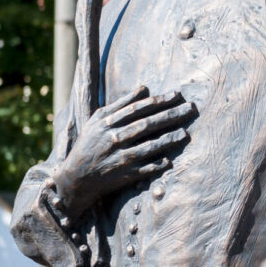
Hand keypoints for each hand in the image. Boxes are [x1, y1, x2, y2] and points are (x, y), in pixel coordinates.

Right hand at [53, 86, 195, 210]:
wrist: (75, 177)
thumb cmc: (89, 144)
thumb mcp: (98, 120)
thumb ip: (121, 104)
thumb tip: (144, 88)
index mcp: (107, 123)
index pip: (138, 109)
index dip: (158, 101)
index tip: (177, 95)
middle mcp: (113, 139)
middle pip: (146, 125)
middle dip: (170, 116)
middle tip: (190, 109)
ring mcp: (119, 158)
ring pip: (147, 147)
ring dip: (167, 140)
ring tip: (185, 133)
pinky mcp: (123, 176)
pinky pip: (142, 170)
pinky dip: (155, 165)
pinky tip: (168, 161)